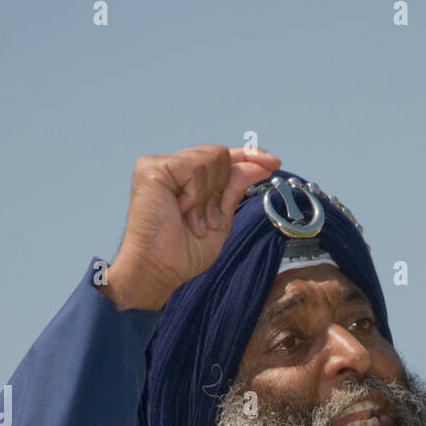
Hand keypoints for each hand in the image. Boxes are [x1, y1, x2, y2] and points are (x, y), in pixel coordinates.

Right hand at [102, 143, 280, 309]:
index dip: (248, 156)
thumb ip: (234, 190)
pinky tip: (182, 212)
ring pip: (212, 158)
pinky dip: (197, 195)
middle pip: (220, 155)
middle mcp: (171, 167)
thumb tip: (259, 164)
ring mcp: (158, 164)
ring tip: (190, 221)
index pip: (221, 157)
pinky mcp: (152, 168)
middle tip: (204, 221)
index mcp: (185, 179)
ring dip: (208, 198)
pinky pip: (196, 169)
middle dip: (224, 189)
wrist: (157, 270)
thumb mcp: (220, 220)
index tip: (273, 162)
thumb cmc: (182, 254)